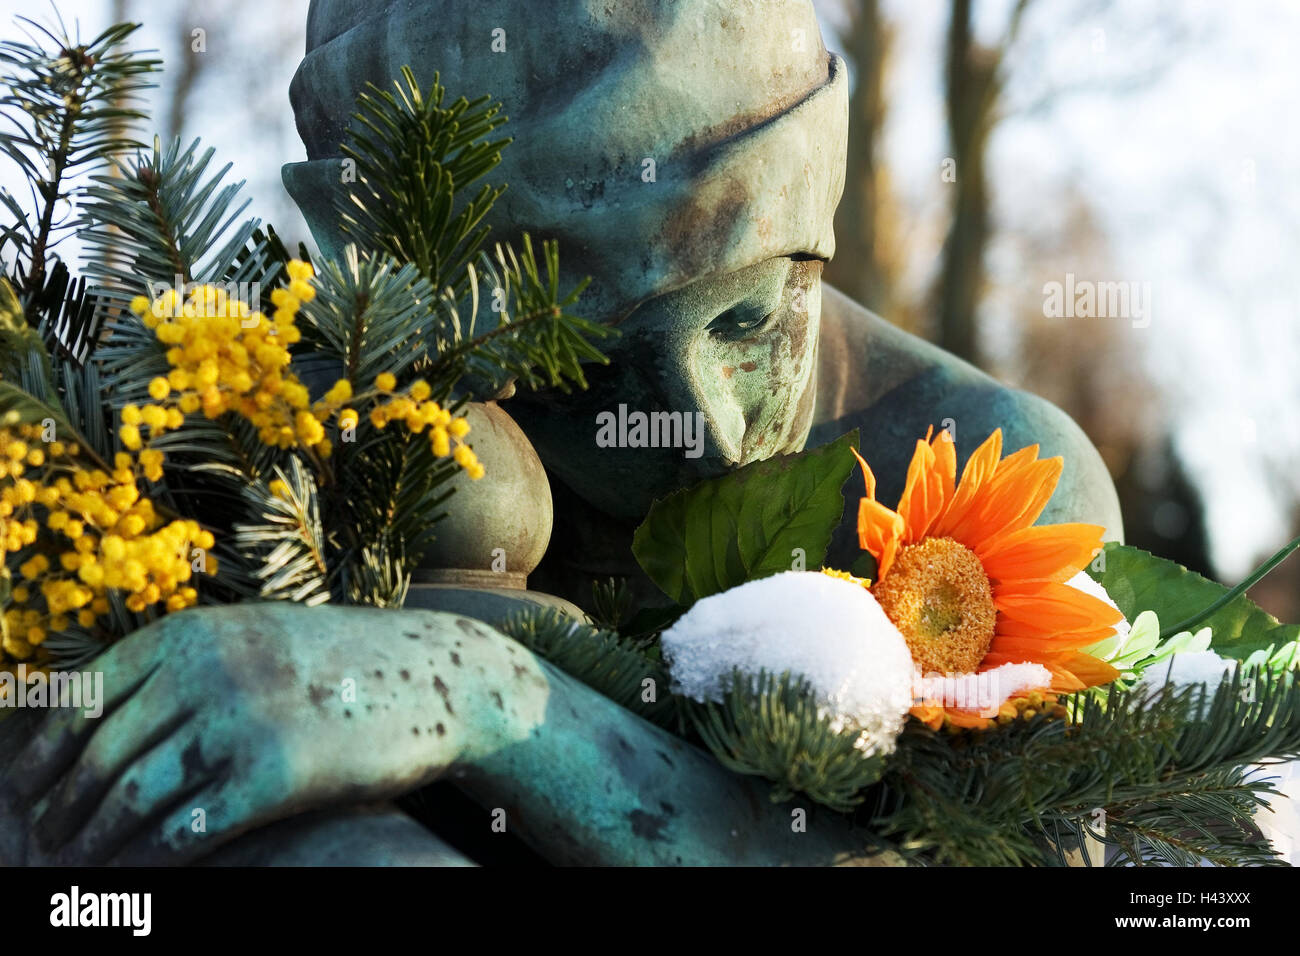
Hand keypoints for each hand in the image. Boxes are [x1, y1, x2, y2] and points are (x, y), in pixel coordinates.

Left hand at [0, 603, 524, 864]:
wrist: (441, 678)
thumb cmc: (344, 665)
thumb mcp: (257, 640)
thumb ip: (188, 662)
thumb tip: (100, 711)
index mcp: (195, 633)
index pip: (84, 694)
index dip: (43, 749)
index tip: (27, 786)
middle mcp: (208, 670)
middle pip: (99, 752)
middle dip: (62, 805)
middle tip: (48, 840)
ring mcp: (241, 720)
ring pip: (132, 796)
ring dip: (95, 840)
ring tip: (80, 866)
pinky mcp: (276, 774)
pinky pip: (188, 830)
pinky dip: (154, 860)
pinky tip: (144, 876)